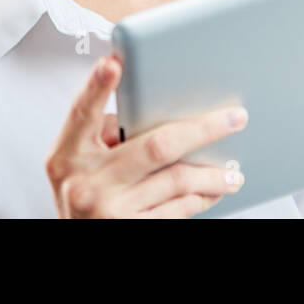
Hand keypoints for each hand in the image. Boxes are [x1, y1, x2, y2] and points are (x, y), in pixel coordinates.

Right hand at [45, 54, 246, 217]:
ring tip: (233, 172)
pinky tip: (211, 193)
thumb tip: (154, 111)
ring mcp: (109, 210)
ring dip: (212, 175)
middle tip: (235, 118)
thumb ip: (104, 134)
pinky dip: (199, 199)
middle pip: (156, 147)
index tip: (112, 64)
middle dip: (203, 129)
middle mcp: (86, 182)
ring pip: (177, 181)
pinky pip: (176, 211)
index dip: (96, 87)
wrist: (75, 240)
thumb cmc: (81, 191)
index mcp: (68, 154)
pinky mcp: (129, 231)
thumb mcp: (76, 161)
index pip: (82, 113)